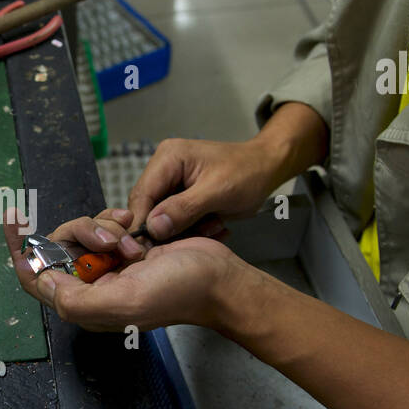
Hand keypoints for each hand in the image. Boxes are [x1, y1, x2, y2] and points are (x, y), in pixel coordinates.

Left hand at [3, 208, 249, 332]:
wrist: (219, 278)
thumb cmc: (180, 293)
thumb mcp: (126, 302)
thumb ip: (77, 300)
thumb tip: (42, 281)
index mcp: (83, 304)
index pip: (35, 277)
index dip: (20, 250)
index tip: (13, 220)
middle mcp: (90, 286)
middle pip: (58, 246)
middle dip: (84, 233)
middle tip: (115, 239)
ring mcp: (107, 267)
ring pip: (83, 232)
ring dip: (106, 228)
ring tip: (134, 240)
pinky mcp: (124, 249)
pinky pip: (104, 225)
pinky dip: (116, 222)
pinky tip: (136, 229)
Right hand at [127, 137, 282, 240]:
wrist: (267, 169)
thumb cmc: (248, 173)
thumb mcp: (218, 191)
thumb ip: (184, 208)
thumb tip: (153, 227)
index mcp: (168, 158)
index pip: (142, 195)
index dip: (141, 223)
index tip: (147, 250)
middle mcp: (163, 169)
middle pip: (148, 209)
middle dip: (170, 228)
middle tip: (199, 233)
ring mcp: (171, 184)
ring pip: (162, 219)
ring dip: (186, 230)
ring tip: (214, 225)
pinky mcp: (180, 198)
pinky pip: (175, 221)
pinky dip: (193, 229)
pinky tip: (215, 225)